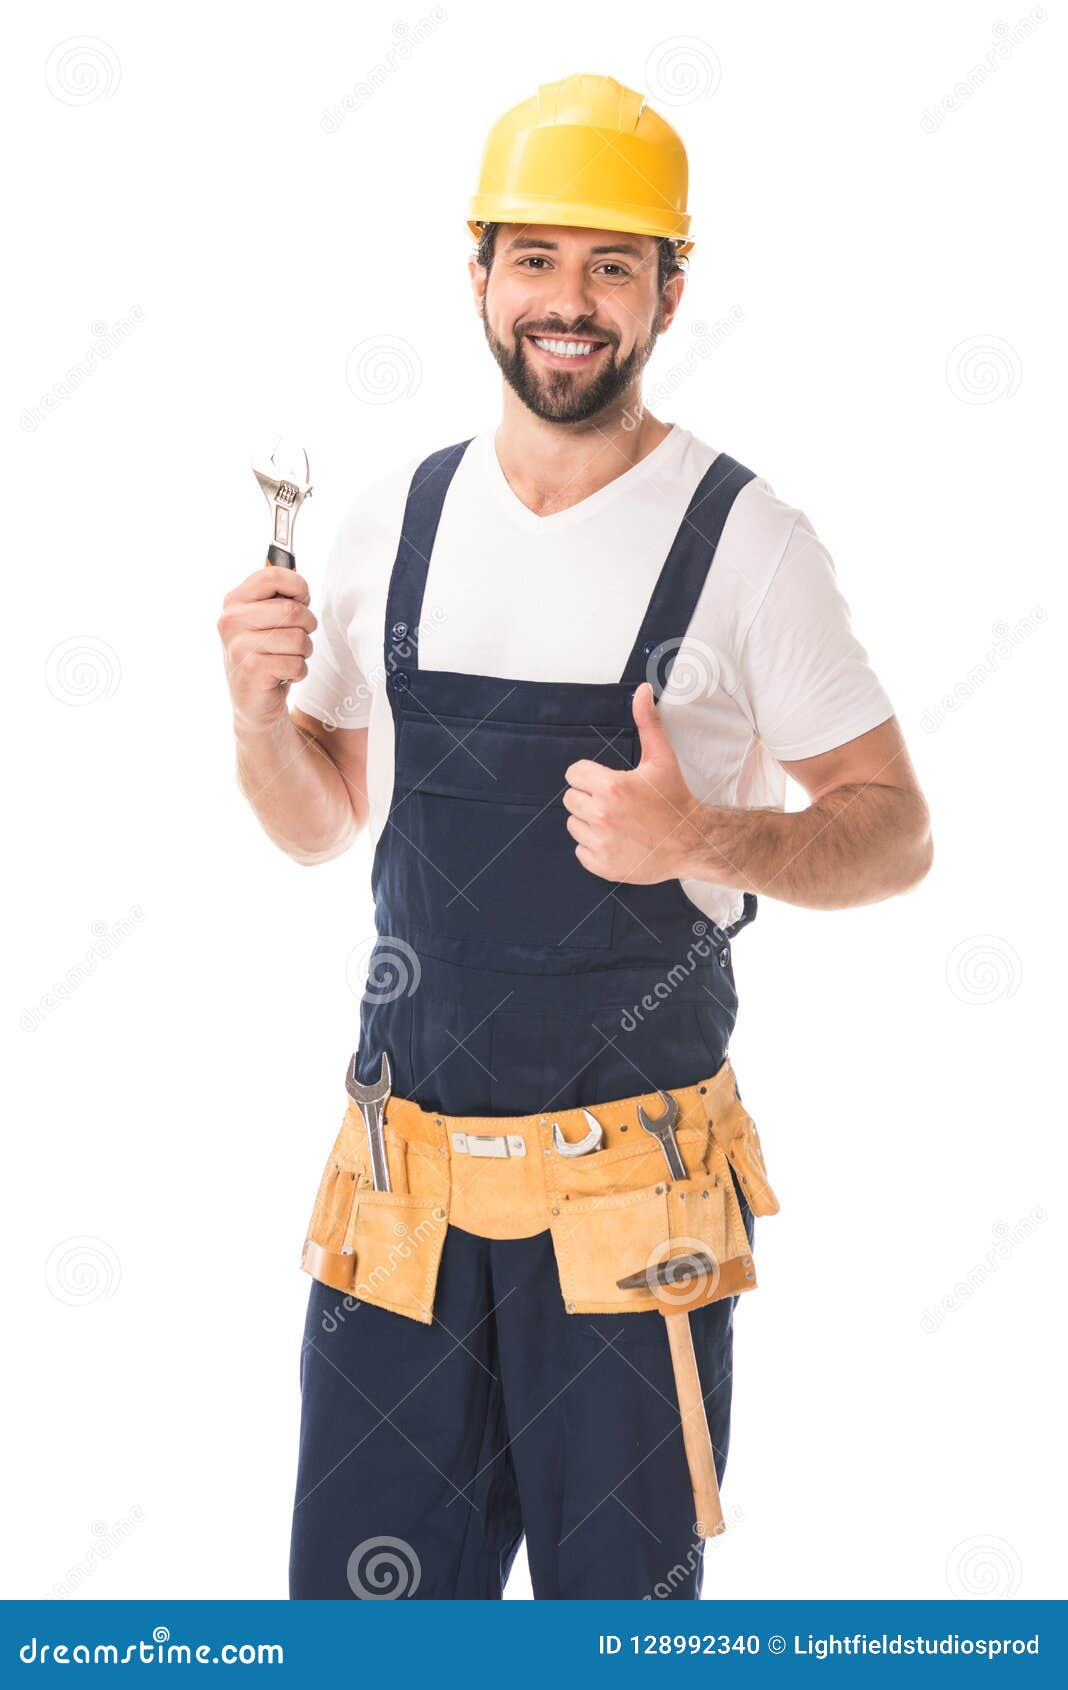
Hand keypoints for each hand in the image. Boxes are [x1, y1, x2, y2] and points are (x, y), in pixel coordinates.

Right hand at [218, 564, 317, 733]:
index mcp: (235, 600)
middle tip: (296, 639)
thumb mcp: (267, 619)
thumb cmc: (267, 654)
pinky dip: (299, 671)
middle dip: (307, 626)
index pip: (273, 575)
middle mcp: (231, 620)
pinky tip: (283, 675)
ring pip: (298, 638)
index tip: (302, 601)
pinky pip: (296, 663)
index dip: (298, 587)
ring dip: (304, 652)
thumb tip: (298, 578)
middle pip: (293, 610)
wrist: (253, 702)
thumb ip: (279, 596)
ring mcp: (238, 645)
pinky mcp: (251, 670)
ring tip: (288, 658)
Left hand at [563, 682, 703, 883]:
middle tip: (614, 802)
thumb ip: (647, 723)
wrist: (690, 841)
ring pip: (574, 824)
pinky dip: (593, 847)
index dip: (589, 775)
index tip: (608, 782)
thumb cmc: (675, 799)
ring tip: (617, 821)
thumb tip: (642, 691)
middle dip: (588, 798)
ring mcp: (601, 843)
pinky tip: (616, 840)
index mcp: (611, 787)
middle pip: (570, 799)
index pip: (573, 774)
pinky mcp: (602, 865)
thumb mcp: (661, 758)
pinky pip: (580, 850)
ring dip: (589, 822)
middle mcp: (602, 815)